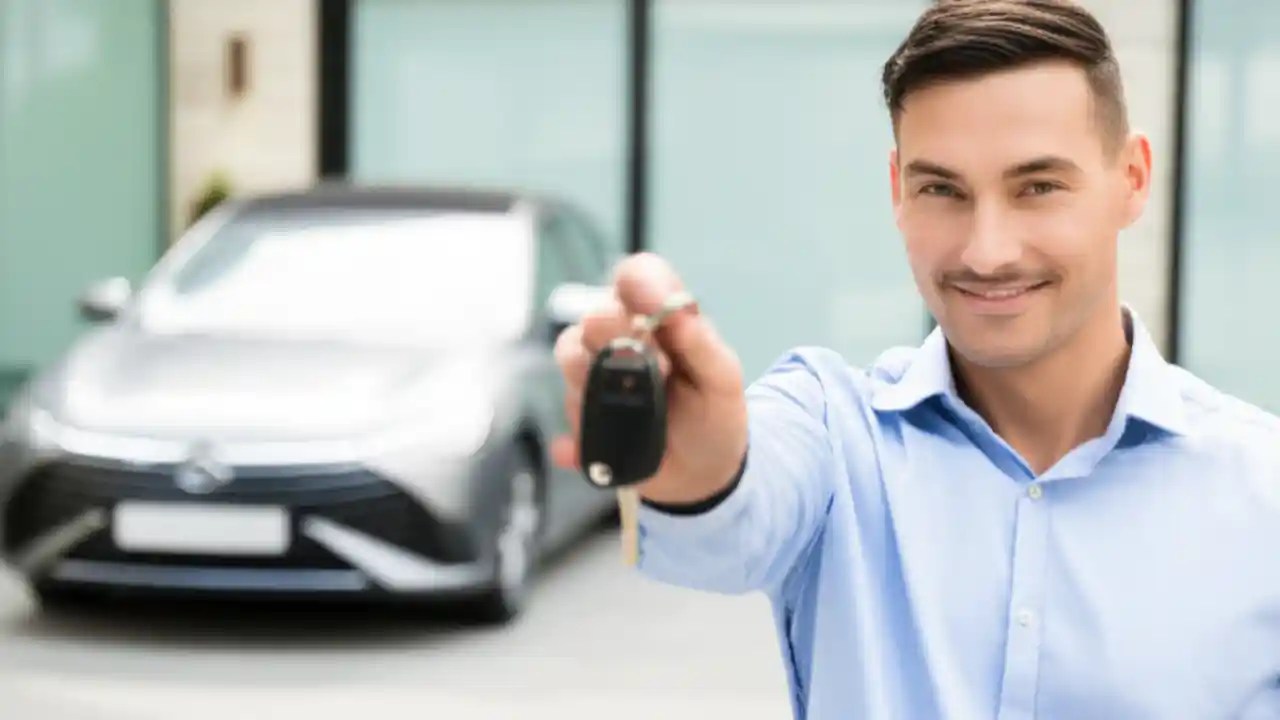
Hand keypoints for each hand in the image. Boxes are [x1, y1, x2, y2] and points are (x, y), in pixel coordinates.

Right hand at [551, 253, 748, 504]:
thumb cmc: (713, 415)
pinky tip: (580, 450)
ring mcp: (595, 376)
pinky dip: (575, 438)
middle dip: (619, 334)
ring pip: (571, 356)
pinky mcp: (581, 417)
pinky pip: (566, 419)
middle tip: (659, 370)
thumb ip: (703, 345)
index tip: (650, 301)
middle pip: (595, 315)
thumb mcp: (723, 382)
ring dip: (596, 378)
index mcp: (657, 319)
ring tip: (633, 408)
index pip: (636, 277)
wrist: (701, 474)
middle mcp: (618, 338)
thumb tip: (679, 313)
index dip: (638, 281)